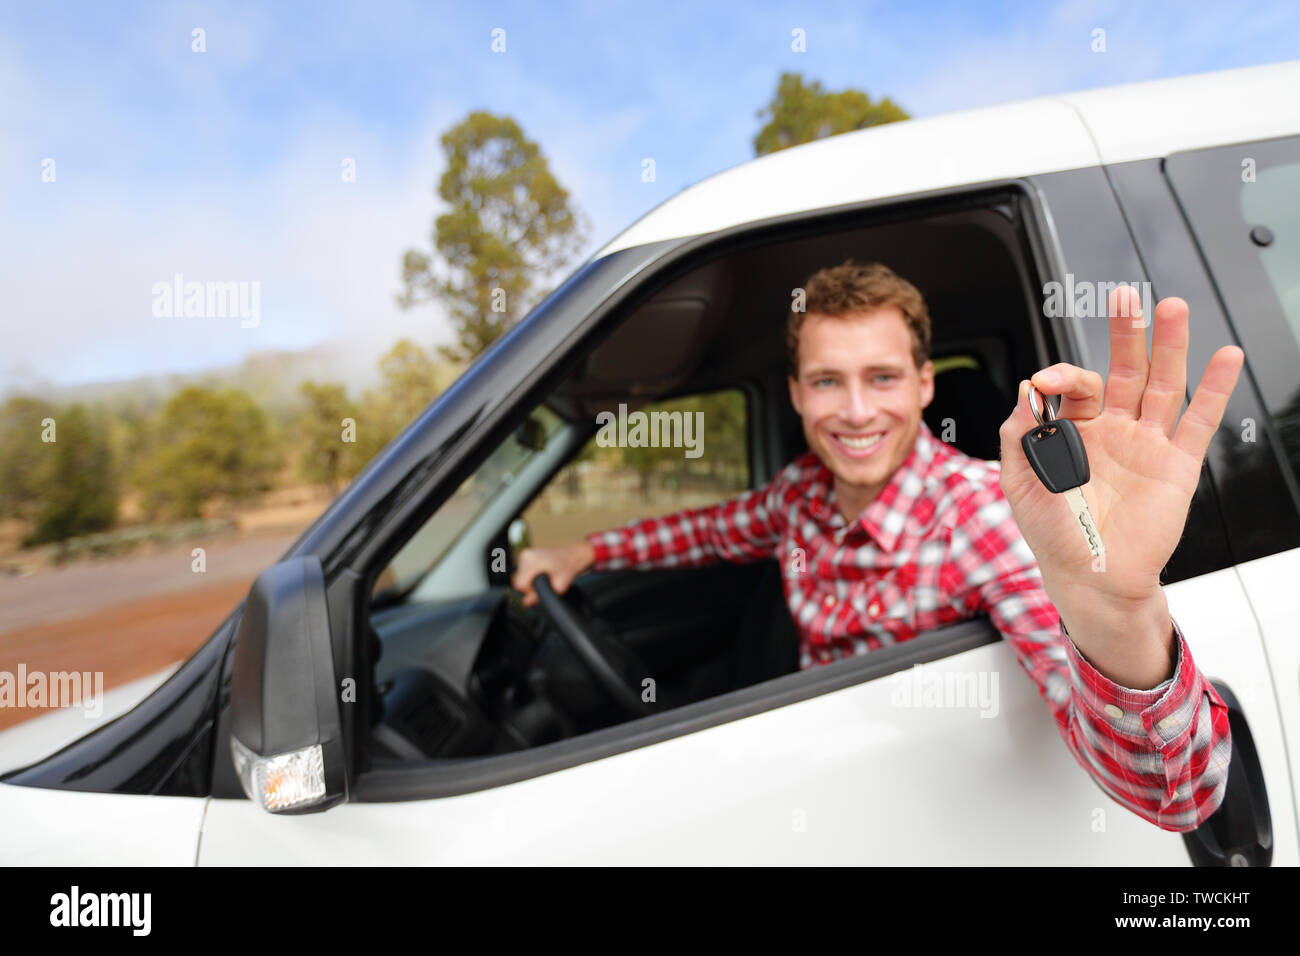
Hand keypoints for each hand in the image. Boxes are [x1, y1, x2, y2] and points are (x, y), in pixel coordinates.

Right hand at [511, 541, 595, 606]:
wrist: (573, 556)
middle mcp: (526, 555)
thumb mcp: (558, 587)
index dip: (530, 591)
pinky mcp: (527, 555)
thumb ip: (540, 596)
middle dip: (530, 586)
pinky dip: (530, 575)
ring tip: (545, 576)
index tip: (541, 589)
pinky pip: (523, 571)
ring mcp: (526, 554)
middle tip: (545, 583)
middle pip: (518, 580)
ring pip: (520, 576)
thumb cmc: (568, 569)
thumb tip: (525, 603)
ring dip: (530, 580)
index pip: (520, 584)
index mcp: (532, 561)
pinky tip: (542, 573)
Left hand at [998, 287, 1243, 683]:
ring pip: (1162, 384)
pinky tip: (1226, 356)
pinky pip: (1199, 421)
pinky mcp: (1176, 465)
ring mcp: (1146, 444)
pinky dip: (1215, 389)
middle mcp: (1112, 430)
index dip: (1061, 377)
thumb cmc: (1054, 532)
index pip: (1074, 386)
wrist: (1091, 577)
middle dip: (1126, 331)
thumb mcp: (1021, 482)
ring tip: (1173, 307)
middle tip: (1125, 294)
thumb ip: (1019, 436)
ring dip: (1169, 345)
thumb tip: (1025, 394)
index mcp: (1073, 430)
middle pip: (1124, 369)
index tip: (1045, 383)